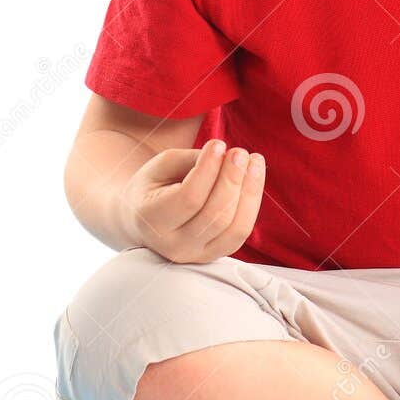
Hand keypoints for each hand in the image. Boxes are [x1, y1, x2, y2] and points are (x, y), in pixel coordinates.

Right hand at [123, 139, 266, 263]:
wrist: (145, 219)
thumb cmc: (155, 185)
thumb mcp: (161, 166)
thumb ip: (191, 161)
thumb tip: (226, 155)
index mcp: (151, 220)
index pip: (189, 197)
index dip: (209, 169)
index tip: (219, 143)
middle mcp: (173, 245)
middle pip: (215, 215)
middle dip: (232, 179)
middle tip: (240, 152)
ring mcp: (196, 255)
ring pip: (234, 228)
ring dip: (249, 190)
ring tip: (254, 161)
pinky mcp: (214, 255)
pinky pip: (240, 233)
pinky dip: (252, 203)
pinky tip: (254, 177)